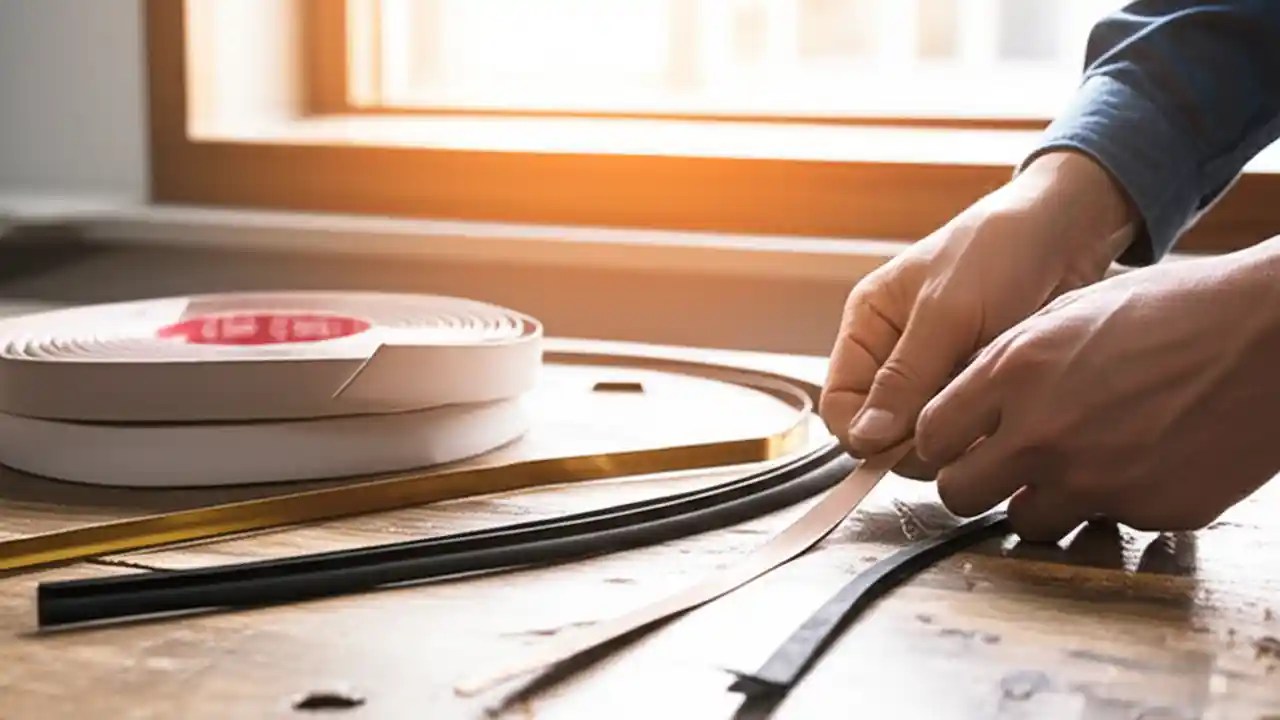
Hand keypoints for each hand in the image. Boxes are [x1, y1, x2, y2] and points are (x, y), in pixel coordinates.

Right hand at [821, 151, 1133, 476]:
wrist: (1068, 233)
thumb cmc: (997, 252)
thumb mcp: (946, 313)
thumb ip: (904, 377)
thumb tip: (863, 438)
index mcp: (867, 329)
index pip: (839, 404)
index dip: (863, 434)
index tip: (906, 443)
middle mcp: (893, 357)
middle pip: (881, 430)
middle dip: (914, 439)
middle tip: (960, 427)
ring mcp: (936, 376)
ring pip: (924, 437)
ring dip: (953, 434)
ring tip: (990, 407)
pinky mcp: (974, 388)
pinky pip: (964, 430)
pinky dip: (981, 430)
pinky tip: (1007, 408)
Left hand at [917, 241, 1279, 540]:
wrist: (1272, 337)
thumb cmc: (1173, 311)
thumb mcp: (1069, 313)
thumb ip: (1006, 364)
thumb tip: (963, 406)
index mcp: (1015, 373)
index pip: (931, 436)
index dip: (941, 441)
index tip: (956, 441)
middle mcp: (1043, 434)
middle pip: (959, 494)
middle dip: (972, 483)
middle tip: (996, 469)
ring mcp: (1096, 481)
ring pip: (1026, 522)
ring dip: (1038, 501)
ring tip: (1073, 466)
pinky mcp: (1148, 512)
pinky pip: (1102, 524)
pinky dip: (1109, 502)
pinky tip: (1137, 462)